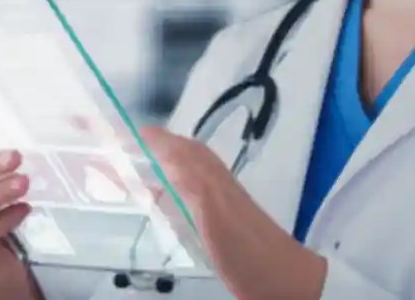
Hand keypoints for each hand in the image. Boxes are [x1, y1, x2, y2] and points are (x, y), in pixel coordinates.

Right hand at [138, 127, 326, 299]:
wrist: (286, 281)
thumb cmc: (248, 251)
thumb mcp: (217, 216)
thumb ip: (194, 182)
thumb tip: (167, 151)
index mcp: (213, 181)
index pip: (181, 149)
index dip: (156, 139)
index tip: (128, 133)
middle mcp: (218, 186)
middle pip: (188, 155)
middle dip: (159, 146)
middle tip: (130, 148)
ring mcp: (224, 205)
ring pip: (192, 174)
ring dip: (167, 165)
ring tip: (143, 169)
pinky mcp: (225, 225)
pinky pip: (195, 196)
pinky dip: (176, 191)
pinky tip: (170, 204)